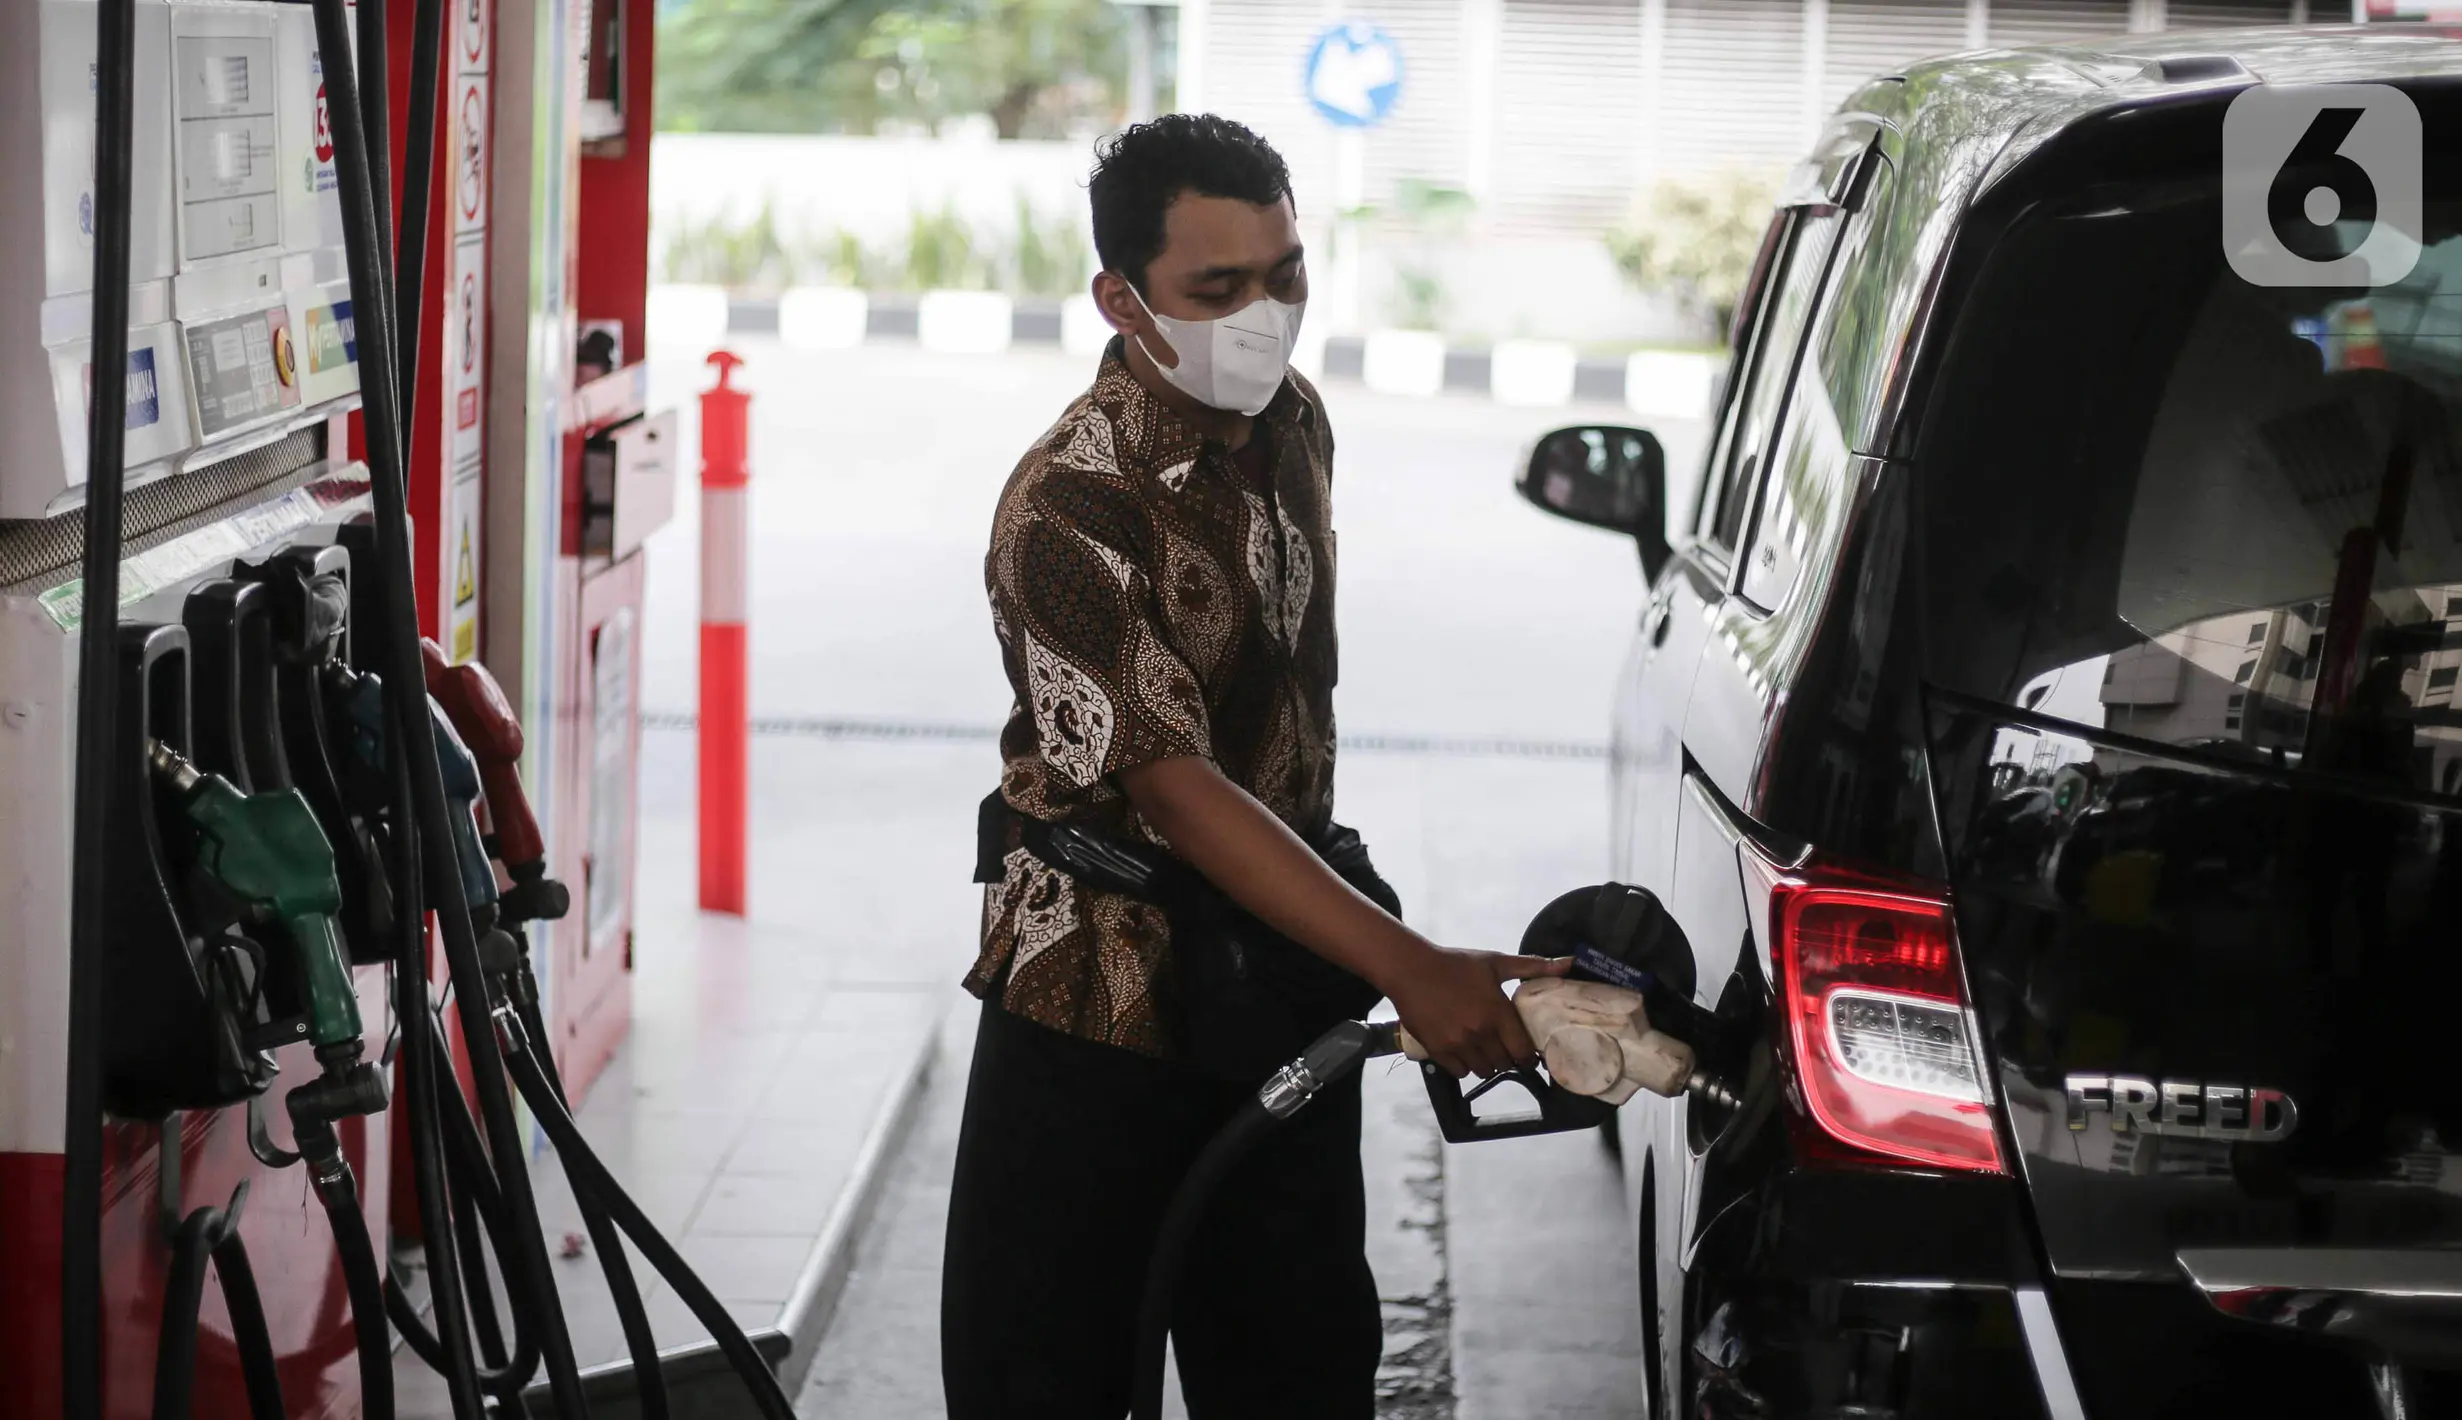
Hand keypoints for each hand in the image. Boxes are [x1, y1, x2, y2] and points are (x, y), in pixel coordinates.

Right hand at [1387, 948, 1573, 1079]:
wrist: (1410, 969)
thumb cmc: (1455, 965)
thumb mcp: (1495, 962)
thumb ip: (1533, 966)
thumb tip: (1569, 963)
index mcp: (1498, 1012)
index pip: (1523, 1051)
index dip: (1529, 1056)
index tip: (1527, 1052)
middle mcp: (1480, 1033)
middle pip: (1504, 1064)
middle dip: (1508, 1058)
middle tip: (1505, 1048)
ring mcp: (1458, 1044)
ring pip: (1483, 1070)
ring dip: (1487, 1063)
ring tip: (1485, 1049)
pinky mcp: (1438, 1050)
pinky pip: (1460, 1072)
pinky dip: (1465, 1065)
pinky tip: (1464, 1051)